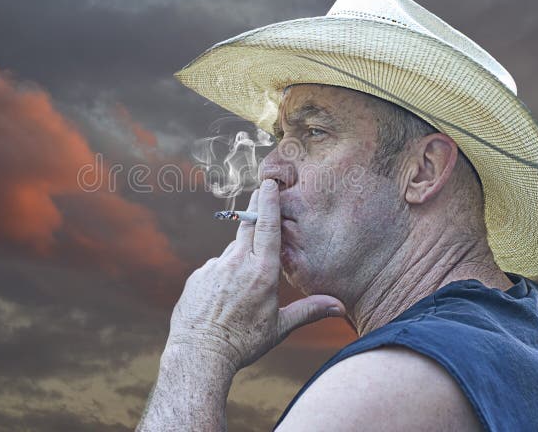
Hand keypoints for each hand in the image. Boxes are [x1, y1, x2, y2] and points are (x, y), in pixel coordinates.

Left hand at [166, 179, 345, 372]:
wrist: (200, 354)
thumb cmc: (244, 342)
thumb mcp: (280, 327)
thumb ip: (309, 311)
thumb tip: (339, 307)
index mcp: (263, 271)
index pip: (267, 226)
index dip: (269, 202)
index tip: (269, 182)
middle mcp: (238, 262)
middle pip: (247, 225)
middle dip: (255, 207)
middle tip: (260, 191)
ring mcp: (214, 266)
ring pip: (232, 251)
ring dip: (240, 257)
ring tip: (241, 287)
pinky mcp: (198, 275)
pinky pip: (214, 268)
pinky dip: (222, 275)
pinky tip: (222, 298)